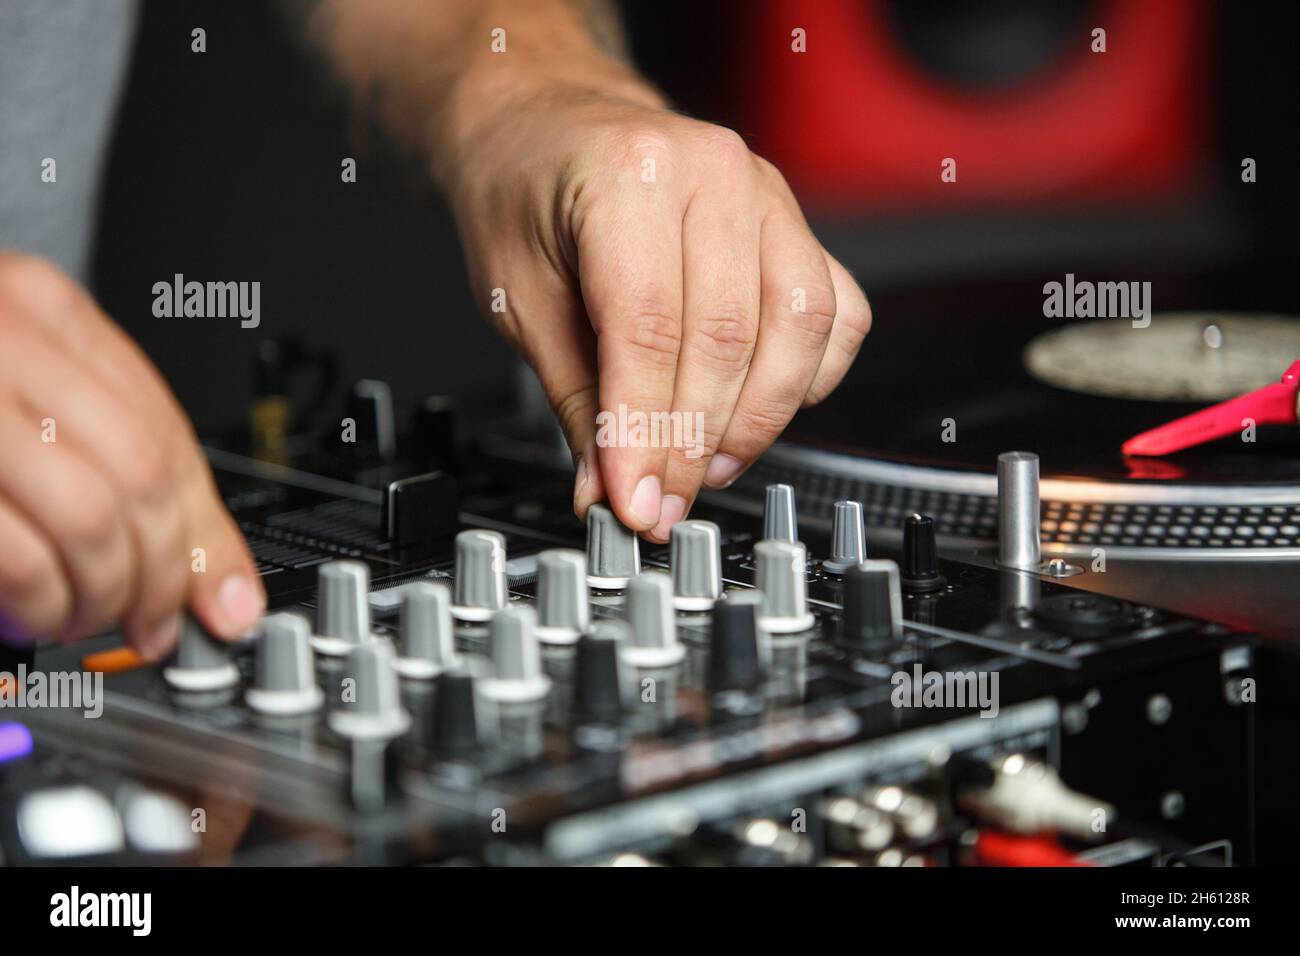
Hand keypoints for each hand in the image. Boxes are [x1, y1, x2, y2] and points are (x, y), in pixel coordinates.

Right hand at [0, 253, 264, 654]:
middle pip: (142, 479)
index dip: (202, 535)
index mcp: (44, 308)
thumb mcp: (23, 386)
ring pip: (90, 517)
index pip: (169, 435)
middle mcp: (1, 339)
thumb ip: (117, 456)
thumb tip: (215, 577)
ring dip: (103, 594)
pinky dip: (40, 598)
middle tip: (154, 620)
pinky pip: (15, 551)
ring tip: (88, 617)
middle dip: (160, 574)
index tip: (219, 599)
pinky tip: (37, 610)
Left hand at [445, 86, 870, 540]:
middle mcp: (713, 173)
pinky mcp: (797, 227)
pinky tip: (756, 410)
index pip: (649, 328)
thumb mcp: (517, 298)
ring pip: (800, 329)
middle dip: (695, 444)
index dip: (645, 432)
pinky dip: (807, 379)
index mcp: (630, 174)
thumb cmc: (527, 193)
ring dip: (757, 420)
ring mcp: (768, 196)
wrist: (551, 125)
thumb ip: (575, 400)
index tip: (634, 501)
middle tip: (663, 503)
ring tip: (707, 468)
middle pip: (729, 338)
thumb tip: (611, 489)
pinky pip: (836, 316)